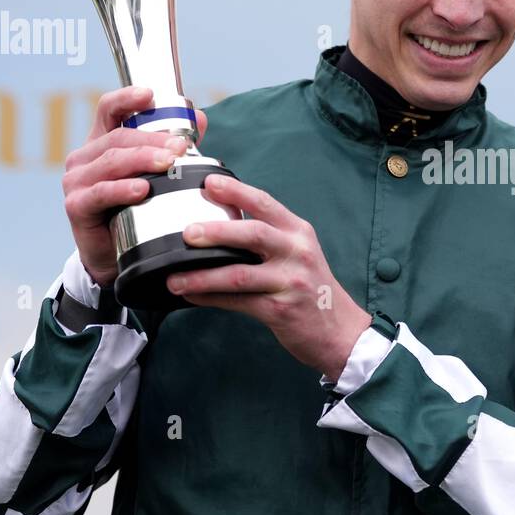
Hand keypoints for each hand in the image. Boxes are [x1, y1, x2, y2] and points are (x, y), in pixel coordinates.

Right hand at [62, 86, 204, 286]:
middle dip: (152, 139)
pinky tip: (142, 190)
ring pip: (111, 161)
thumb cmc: (134, 209)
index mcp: (101, 143)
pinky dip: (122, 190)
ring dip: (142, 160)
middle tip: (181, 147)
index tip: (150, 95)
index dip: (127, 99)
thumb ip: (173, 146)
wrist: (112, 256)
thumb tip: (201, 118)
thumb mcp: (154, 175)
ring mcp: (77, 181)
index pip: (109, 110)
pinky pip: (101, 193)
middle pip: (118, 137)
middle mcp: (84, 157)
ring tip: (169, 163)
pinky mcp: (76, 206)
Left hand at [165, 175, 372, 380]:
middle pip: (253, 234)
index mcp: (299, 232)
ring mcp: (289, 282)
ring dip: (202, 276)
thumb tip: (220, 223)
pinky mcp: (280, 310)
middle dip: (216, 231)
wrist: (340, 331)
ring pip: (239, 274)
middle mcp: (297, 252)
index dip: (236, 191)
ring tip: (174, 278)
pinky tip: (191, 295)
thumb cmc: (312, 288)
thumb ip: (270, 236)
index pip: (265, 203)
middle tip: (187, 233)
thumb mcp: (299, 253)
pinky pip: (237, 302)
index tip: (209, 183)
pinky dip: (210, 298)